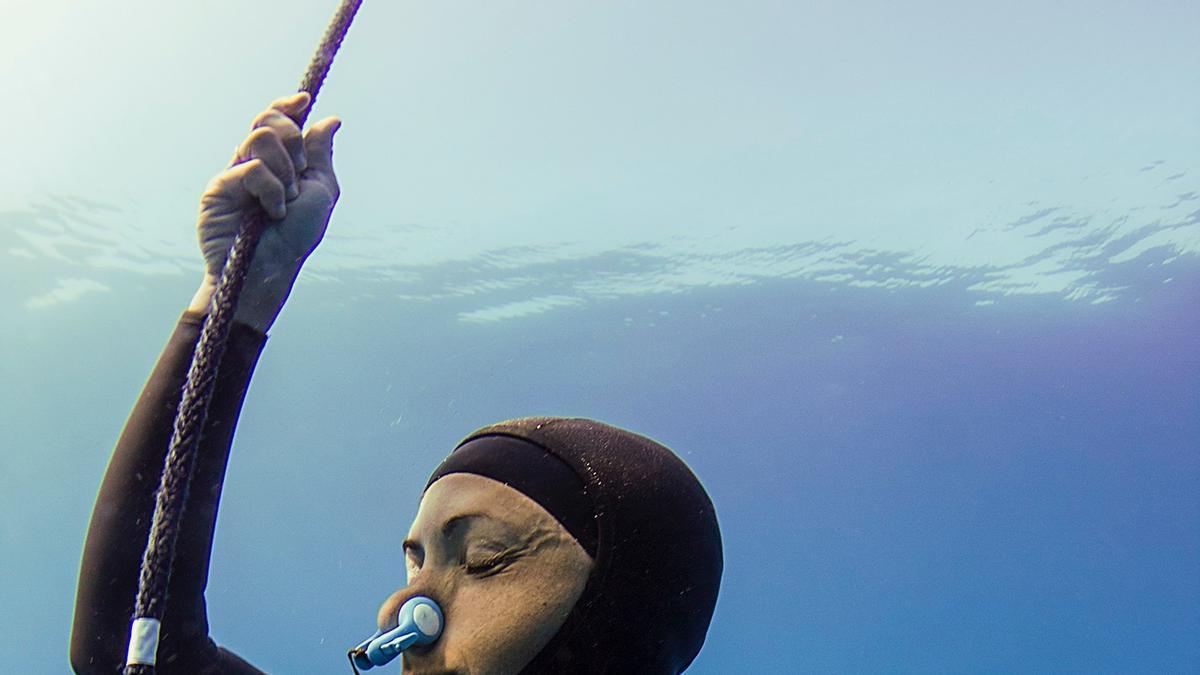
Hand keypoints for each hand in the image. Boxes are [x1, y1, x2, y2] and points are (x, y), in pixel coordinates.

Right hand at [188, 92, 341, 331]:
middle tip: (300, 173)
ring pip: (261, 137)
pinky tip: (273, 212)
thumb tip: (329, 119)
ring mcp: (235, 173)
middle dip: (293, 140)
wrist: (272, 268)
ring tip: (287, 200)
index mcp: (279, 161)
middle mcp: (254, 162)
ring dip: (285, 169)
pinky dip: (272, 190)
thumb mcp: (320, 192)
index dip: (287, 105)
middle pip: (268, 120)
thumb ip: (320, 155)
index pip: (277, 120)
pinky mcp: (219, 187)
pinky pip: (252, 168)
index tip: (303, 100)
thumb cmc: (296, 236)